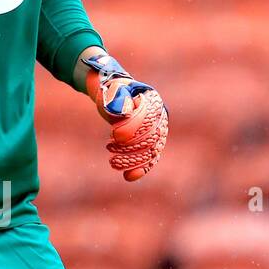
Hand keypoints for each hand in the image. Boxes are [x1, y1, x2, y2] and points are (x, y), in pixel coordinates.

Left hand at [82, 52, 168, 181]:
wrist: (112, 97)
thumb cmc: (111, 92)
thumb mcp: (111, 92)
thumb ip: (117, 100)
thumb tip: (124, 112)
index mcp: (152, 100)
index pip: (148, 118)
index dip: (133, 128)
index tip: (115, 134)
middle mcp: (159, 117)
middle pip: (151, 137)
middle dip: (131, 146)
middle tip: (109, 146)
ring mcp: (156, 132)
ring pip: (151, 151)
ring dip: (133, 160)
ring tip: (113, 162)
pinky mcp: (150, 144)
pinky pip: (150, 159)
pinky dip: (141, 169)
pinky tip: (128, 177)